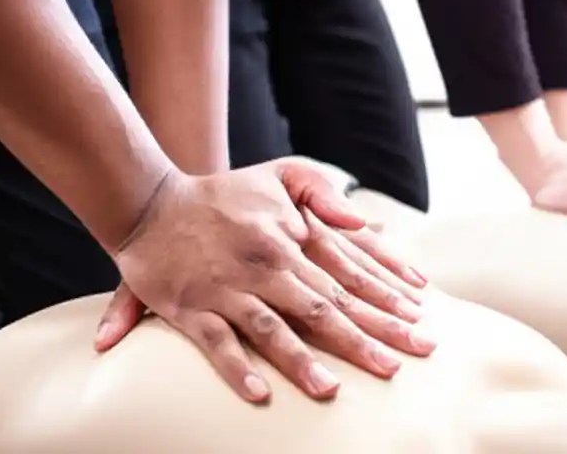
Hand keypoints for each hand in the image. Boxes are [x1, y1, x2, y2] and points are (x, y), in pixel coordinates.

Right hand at [96, 159, 433, 403]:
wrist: (152, 201)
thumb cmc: (226, 192)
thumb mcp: (283, 174)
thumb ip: (325, 192)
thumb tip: (365, 221)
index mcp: (292, 239)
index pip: (348, 275)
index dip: (382, 301)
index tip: (415, 322)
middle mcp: (266, 266)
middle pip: (322, 309)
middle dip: (362, 338)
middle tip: (396, 366)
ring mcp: (228, 289)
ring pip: (272, 330)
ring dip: (302, 361)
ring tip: (330, 389)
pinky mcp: (190, 308)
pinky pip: (217, 343)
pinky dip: (237, 367)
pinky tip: (260, 393)